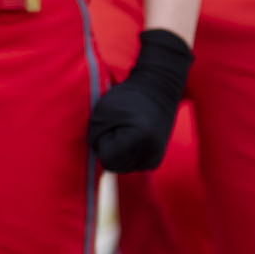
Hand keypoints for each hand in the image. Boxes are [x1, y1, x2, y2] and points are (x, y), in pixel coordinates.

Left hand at [88, 28, 191, 171]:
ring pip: (124, 166)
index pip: (108, 160)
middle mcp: (152, 153)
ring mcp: (156, 157)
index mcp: (140, 139)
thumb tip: (102, 160)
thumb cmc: (127, 96)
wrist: (158, 88)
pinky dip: (127, 152)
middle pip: (116, 166)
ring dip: (119, 151)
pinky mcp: (156, 158)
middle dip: (110, 149)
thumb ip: (96, 138)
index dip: (102, 143)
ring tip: (126, 128)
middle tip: (117, 125)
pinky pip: (133, 164)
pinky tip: (132, 136)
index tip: (110, 124)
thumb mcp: (103, 113)